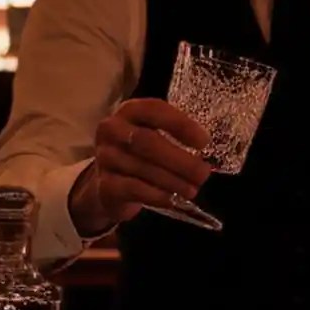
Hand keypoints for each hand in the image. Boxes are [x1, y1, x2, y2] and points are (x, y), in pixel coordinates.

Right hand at [70, 99, 211, 235]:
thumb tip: (204, 151)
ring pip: (142, 168)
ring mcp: (105, 157)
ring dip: (172, 181)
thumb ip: (175, 136)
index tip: (204, 142)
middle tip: (203, 173)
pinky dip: (156, 195)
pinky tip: (172, 199)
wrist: (110, 186)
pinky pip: (134, 188)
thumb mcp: (153, 136)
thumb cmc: (140, 155)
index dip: (181, 125)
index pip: (155, 110)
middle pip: (147, 142)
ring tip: (192, 189)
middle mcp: (112, 130)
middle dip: (180, 160)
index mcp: (130, 111)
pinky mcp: (105, 184)